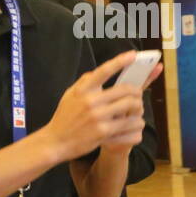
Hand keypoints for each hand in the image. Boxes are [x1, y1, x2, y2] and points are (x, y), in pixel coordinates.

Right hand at [41, 51, 155, 160]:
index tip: (133, 55)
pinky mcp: (105, 131)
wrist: (56, 141)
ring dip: (139, 107)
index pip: (103, 71)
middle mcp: (90, 101)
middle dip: (137, 92)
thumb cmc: (65, 117)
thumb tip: (95, 72)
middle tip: (138, 95)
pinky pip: (130, 123)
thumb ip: (83, 83)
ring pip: (132, 105)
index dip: (120, 61)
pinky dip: (136, 122)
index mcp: (83, 90)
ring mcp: (98, 116)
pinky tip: (135, 123)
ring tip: (137, 109)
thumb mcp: (69, 95)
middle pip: (126, 90)